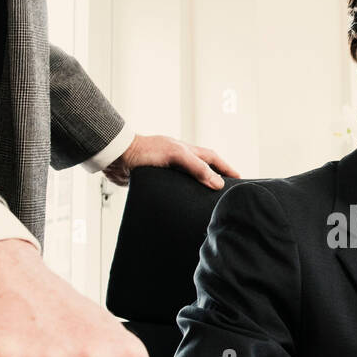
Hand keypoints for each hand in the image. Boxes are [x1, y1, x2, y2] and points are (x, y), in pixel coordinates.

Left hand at [103, 134, 239, 189]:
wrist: (117, 157)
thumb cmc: (144, 151)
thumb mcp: (176, 156)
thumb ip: (197, 168)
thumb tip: (217, 183)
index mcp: (186, 150)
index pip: (213, 159)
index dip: (227, 168)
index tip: (239, 178)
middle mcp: (179, 159)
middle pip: (204, 169)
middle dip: (216, 178)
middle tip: (227, 192)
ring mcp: (168, 170)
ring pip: (189, 181)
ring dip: (199, 189)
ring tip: (210, 202)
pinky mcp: (157, 181)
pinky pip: (175, 189)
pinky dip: (183, 196)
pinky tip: (185, 205)